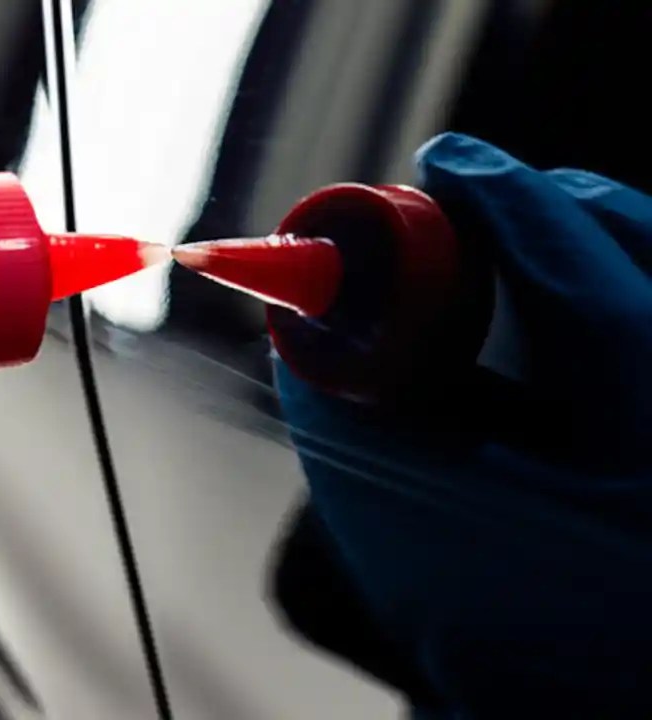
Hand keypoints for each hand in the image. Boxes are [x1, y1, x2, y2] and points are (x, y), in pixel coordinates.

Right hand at [274, 134, 651, 715]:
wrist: (569, 707)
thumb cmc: (495, 638)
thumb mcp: (394, 514)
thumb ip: (334, 404)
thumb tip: (302, 321)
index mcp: (642, 434)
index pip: (579, 267)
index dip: (500, 195)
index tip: (445, 160)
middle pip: (642, 246)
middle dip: (550, 205)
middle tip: (471, 202)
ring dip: (583, 243)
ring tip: (510, 253)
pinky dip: (611, 290)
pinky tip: (557, 321)